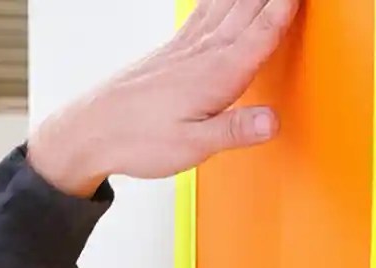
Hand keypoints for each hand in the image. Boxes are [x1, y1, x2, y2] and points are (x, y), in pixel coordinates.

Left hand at [28, 0, 299, 196]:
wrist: (90, 131)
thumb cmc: (137, 140)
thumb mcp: (191, 146)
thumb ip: (234, 132)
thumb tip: (273, 121)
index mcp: (215, 75)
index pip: (261, 34)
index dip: (285, 9)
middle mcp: (203, 54)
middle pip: (249, 10)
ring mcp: (187, 47)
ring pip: (229, 5)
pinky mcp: (174, 49)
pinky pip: (206, 10)